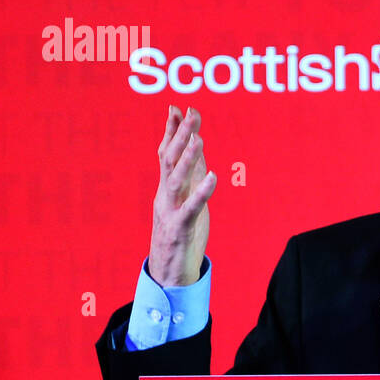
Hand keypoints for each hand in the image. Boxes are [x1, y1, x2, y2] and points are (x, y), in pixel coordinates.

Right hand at [148, 105, 215, 286]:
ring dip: (187, 158)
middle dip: (180, 135)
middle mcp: (165, 195)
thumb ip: (192, 172)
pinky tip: (214, 176)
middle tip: (190, 113)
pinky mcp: (179, 228)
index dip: (172, 130)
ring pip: (175, 180)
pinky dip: (202, 191)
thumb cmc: (181, 232)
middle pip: (169, 160)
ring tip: (199, 138)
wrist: (169, 272)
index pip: (166, 152)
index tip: (178, 106)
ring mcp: (169, 211)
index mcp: (167, 187)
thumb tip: (197, 143)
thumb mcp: (188, 197)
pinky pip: (190, 208)